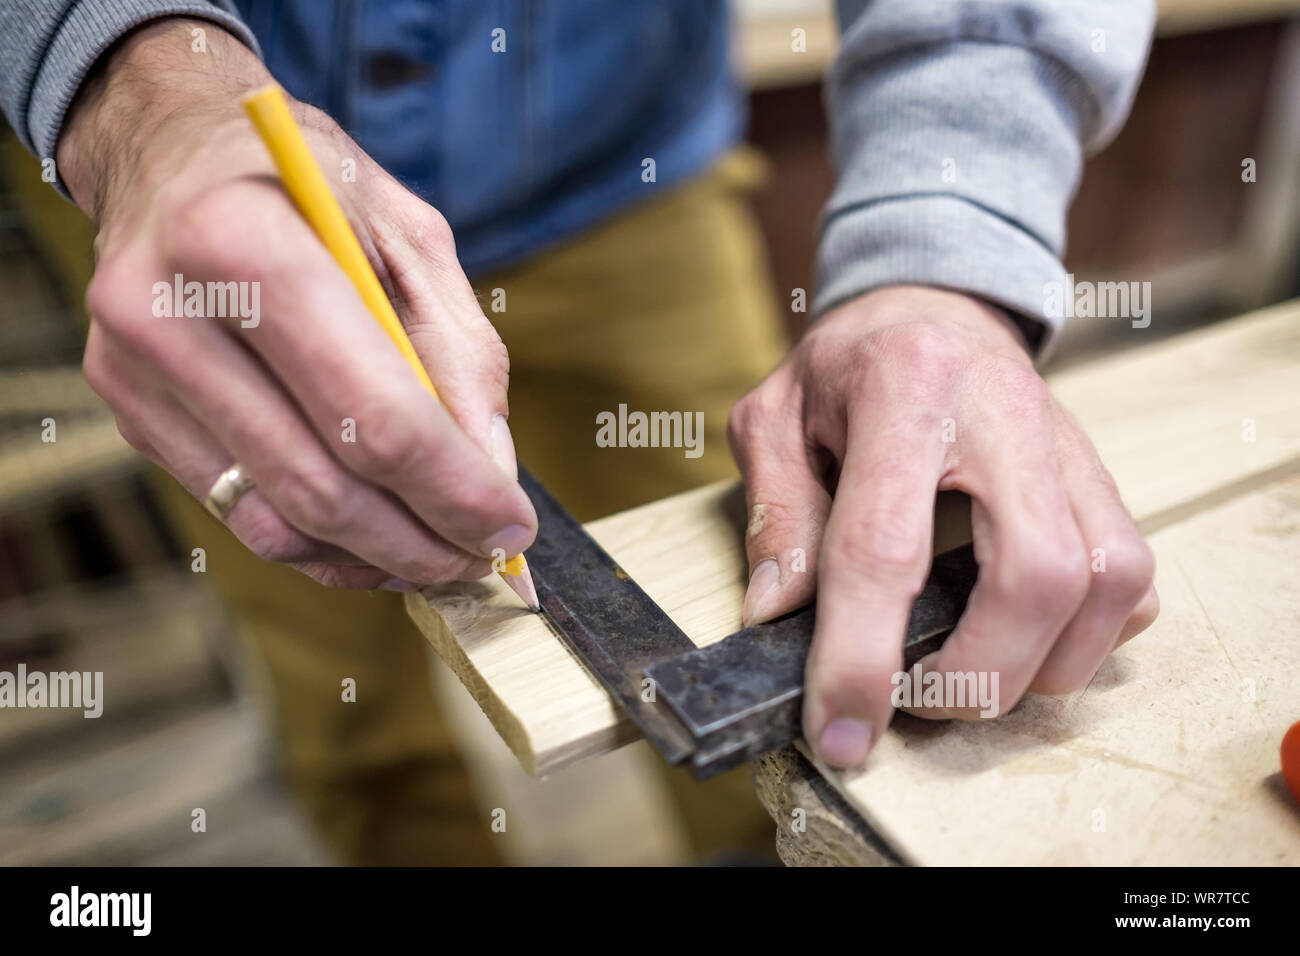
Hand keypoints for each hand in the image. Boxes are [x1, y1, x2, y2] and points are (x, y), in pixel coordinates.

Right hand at [62, 19, 534, 588]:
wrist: (172, 150)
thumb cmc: (309, 186)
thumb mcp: (412, 238)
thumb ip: (461, 356)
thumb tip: (491, 477)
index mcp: (243, 243)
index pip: (371, 414)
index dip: (454, 491)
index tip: (512, 529)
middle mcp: (168, 314)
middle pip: (323, 485)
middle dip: (423, 541)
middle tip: (486, 558)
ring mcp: (135, 374)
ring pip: (278, 521)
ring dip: (375, 557)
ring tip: (439, 553)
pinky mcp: (131, 415)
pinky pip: (241, 515)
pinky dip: (322, 545)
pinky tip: (374, 538)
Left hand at [728, 286, 1157, 767]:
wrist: (933, 303)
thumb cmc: (847, 364)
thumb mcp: (775, 418)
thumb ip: (777, 514)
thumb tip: (779, 619)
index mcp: (903, 388)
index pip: (885, 548)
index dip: (862, 658)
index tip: (842, 732)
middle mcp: (1005, 414)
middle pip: (1036, 576)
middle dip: (978, 674)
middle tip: (917, 700)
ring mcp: (1068, 444)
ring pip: (1108, 583)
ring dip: (1041, 663)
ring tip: (969, 673)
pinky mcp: (1101, 475)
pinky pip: (1132, 578)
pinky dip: (1087, 633)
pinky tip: (1023, 634)